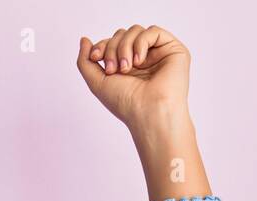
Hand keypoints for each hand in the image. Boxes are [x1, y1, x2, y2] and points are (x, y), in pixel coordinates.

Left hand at [76, 25, 190, 132]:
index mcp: (127, 67)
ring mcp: (158, 54)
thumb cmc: (125, 103)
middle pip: (122, 35)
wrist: (148, 113)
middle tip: (113, 70)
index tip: (96, 57)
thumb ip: (85, 61)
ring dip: (125, 46)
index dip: (102, 45)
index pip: (112, 43)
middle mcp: (142, 59)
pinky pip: (153, 31)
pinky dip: (141, 43)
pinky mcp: (173, 49)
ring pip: (135, 31)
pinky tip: (139, 61)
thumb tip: (84, 39)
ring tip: (127, 68)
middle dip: (112, 48)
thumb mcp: (96, 82)